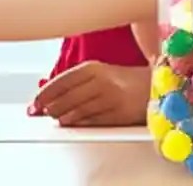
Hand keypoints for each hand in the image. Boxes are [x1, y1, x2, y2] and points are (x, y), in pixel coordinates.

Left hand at [32, 62, 149, 125]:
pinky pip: (91, 122)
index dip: (45, 93)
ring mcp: (110, 98)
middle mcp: (101, 81)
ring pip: (76, 112)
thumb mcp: (101, 72)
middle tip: (45, 112)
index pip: (61, 81)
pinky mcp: (118, 114)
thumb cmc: (126, 80)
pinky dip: (79, 124)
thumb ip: (77, 81)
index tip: (35, 101)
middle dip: (51, 108)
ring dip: (63, 117)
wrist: (156, 87)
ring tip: (58, 118)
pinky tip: (73, 123)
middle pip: (66, 98)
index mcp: (94, 67)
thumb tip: (50, 95)